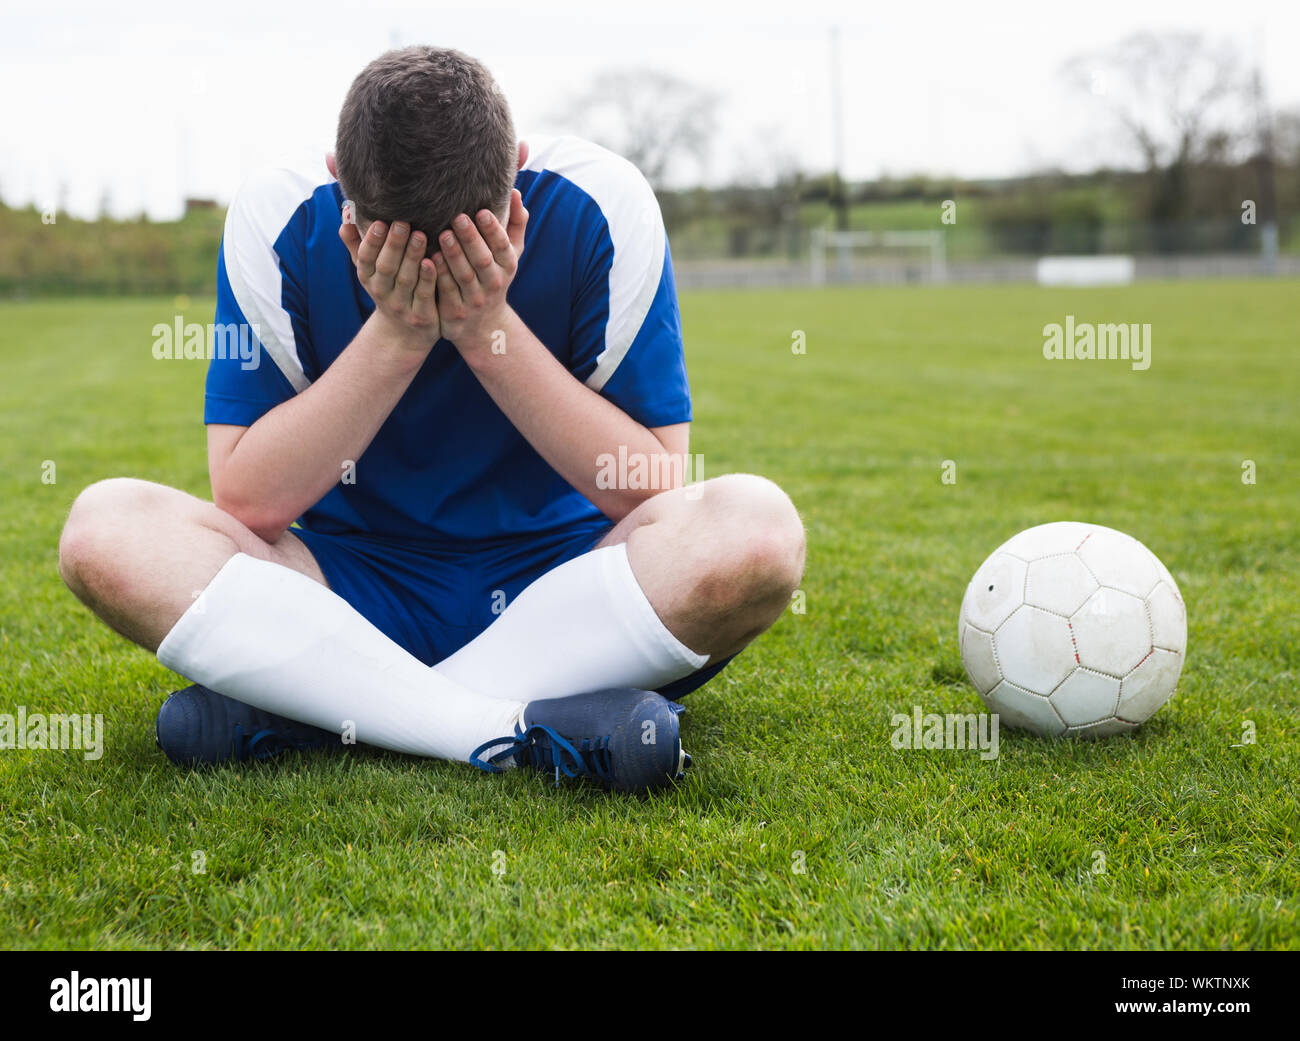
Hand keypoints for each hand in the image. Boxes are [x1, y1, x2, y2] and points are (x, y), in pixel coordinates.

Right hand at [340, 218, 439, 351]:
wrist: (403, 333)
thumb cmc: (388, 289)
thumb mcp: (368, 269)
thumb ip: (356, 242)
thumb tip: (346, 213)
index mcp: (368, 277)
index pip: (366, 258)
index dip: (371, 242)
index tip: (379, 222)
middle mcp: (382, 293)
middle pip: (386, 267)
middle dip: (394, 244)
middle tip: (403, 222)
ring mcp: (401, 306)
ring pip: (406, 279)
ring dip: (412, 257)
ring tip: (420, 235)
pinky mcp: (421, 316)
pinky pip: (424, 295)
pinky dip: (428, 278)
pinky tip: (434, 261)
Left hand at [431, 189, 527, 354]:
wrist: (483, 326)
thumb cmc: (494, 277)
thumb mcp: (510, 255)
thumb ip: (515, 224)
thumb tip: (514, 191)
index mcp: (507, 267)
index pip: (503, 247)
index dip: (494, 231)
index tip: (482, 211)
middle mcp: (493, 284)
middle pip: (483, 261)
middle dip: (471, 239)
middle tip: (458, 217)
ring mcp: (474, 300)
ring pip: (464, 276)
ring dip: (454, 256)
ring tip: (442, 235)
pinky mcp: (456, 312)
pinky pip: (446, 292)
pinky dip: (438, 276)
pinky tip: (429, 259)